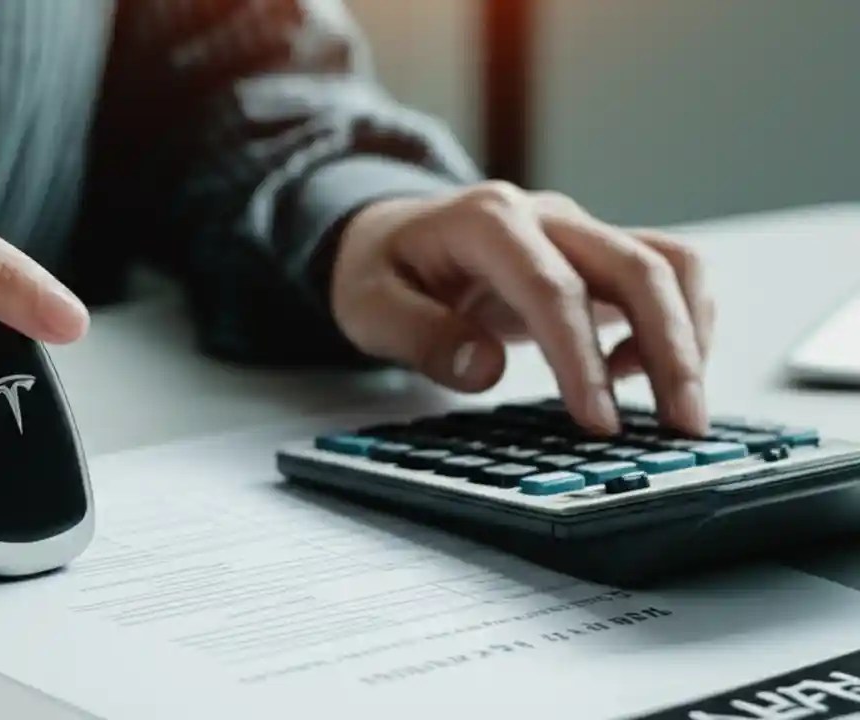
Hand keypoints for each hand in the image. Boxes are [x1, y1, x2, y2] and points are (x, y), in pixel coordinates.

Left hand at [330, 182, 712, 435]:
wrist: (389, 234)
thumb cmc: (380, 271)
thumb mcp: (368, 307)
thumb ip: (417, 336)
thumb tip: (482, 370)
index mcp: (488, 221)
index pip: (554, 289)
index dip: (583, 358)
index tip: (599, 422)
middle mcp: (547, 216)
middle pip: (639, 267)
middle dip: (672, 349)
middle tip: (682, 425)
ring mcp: (579, 230)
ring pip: (669, 264)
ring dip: (690, 335)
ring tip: (679, 408)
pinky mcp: (597, 253)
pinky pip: (665, 275)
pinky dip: (675, 324)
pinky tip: (633, 375)